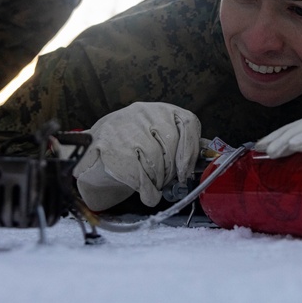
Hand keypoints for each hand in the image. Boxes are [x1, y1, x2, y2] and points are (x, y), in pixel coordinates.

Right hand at [73, 102, 201, 210]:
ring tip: (153, 185)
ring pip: (154, 160)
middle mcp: (143, 113)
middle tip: (165, 181)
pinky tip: (145, 193)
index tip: (186, 171)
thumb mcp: (157, 138)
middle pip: (171, 144)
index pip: (188, 123)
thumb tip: (208, 157)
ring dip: (157, 180)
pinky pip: (136, 173)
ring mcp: (124, 127)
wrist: (92, 148)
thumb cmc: (133, 146)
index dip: (191, 151)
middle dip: (171, 171)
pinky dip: (145, 189)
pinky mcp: (107, 145)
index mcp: (160, 110)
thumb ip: (181, 145)